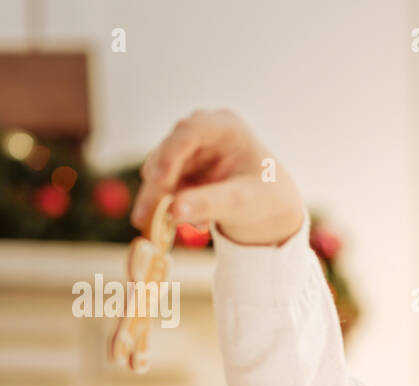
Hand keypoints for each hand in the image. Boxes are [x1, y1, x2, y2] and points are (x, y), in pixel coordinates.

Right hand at [130, 108, 305, 246]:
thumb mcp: (243, 202)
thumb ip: (210, 203)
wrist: (272, 209)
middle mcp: (203, 131)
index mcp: (226, 126)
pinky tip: (198, 223)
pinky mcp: (180, 168)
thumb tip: (173, 211)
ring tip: (192, 226)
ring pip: (157, 170)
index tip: (157, 182)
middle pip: (167, 152)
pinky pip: (161, 186)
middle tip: (145, 219)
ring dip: (161, 200)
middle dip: (157, 187)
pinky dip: (168, 206)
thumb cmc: (267, 198)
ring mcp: (189, 149)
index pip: (189, 131)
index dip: (169, 155)